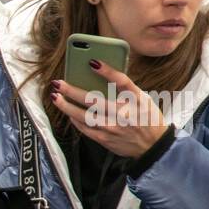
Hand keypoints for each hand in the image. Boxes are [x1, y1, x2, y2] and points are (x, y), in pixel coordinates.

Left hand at [51, 61, 168, 157]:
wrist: (152, 145)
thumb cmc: (146, 118)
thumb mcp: (142, 99)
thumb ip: (125, 89)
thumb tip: (100, 76)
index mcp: (136, 100)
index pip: (122, 81)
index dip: (107, 71)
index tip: (92, 62)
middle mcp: (124, 113)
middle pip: (94, 100)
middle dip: (72, 91)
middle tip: (58, 83)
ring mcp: (113, 128)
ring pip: (84, 116)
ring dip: (67, 106)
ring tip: (56, 97)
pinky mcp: (105, 139)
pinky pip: (84, 128)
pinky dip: (74, 119)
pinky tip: (67, 111)